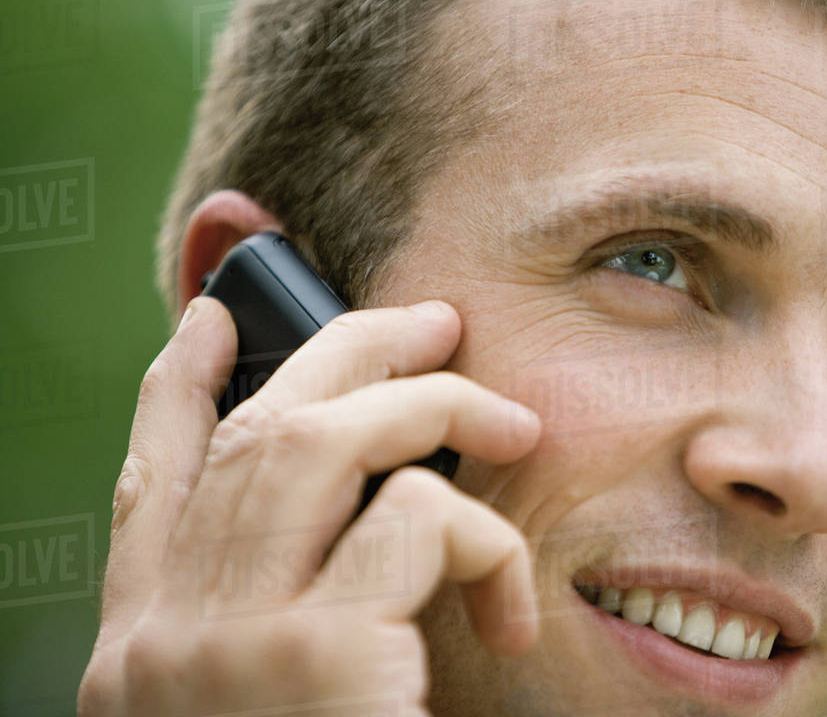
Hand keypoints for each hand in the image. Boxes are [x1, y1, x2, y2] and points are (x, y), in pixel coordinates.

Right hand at [77, 297, 541, 716]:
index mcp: (142, 650)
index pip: (145, 490)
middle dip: (352, 351)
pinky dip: (487, 542)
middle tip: (434, 322)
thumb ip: (265, 622)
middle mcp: (162, 636)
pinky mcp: (316, 652)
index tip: (210, 318)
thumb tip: (358, 520)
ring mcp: (229, 638)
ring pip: (326, 438)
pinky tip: (507, 614)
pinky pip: (422, 520)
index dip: (177, 392)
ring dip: (434, 408)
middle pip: (255, 434)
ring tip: (514, 426)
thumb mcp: (257, 703)